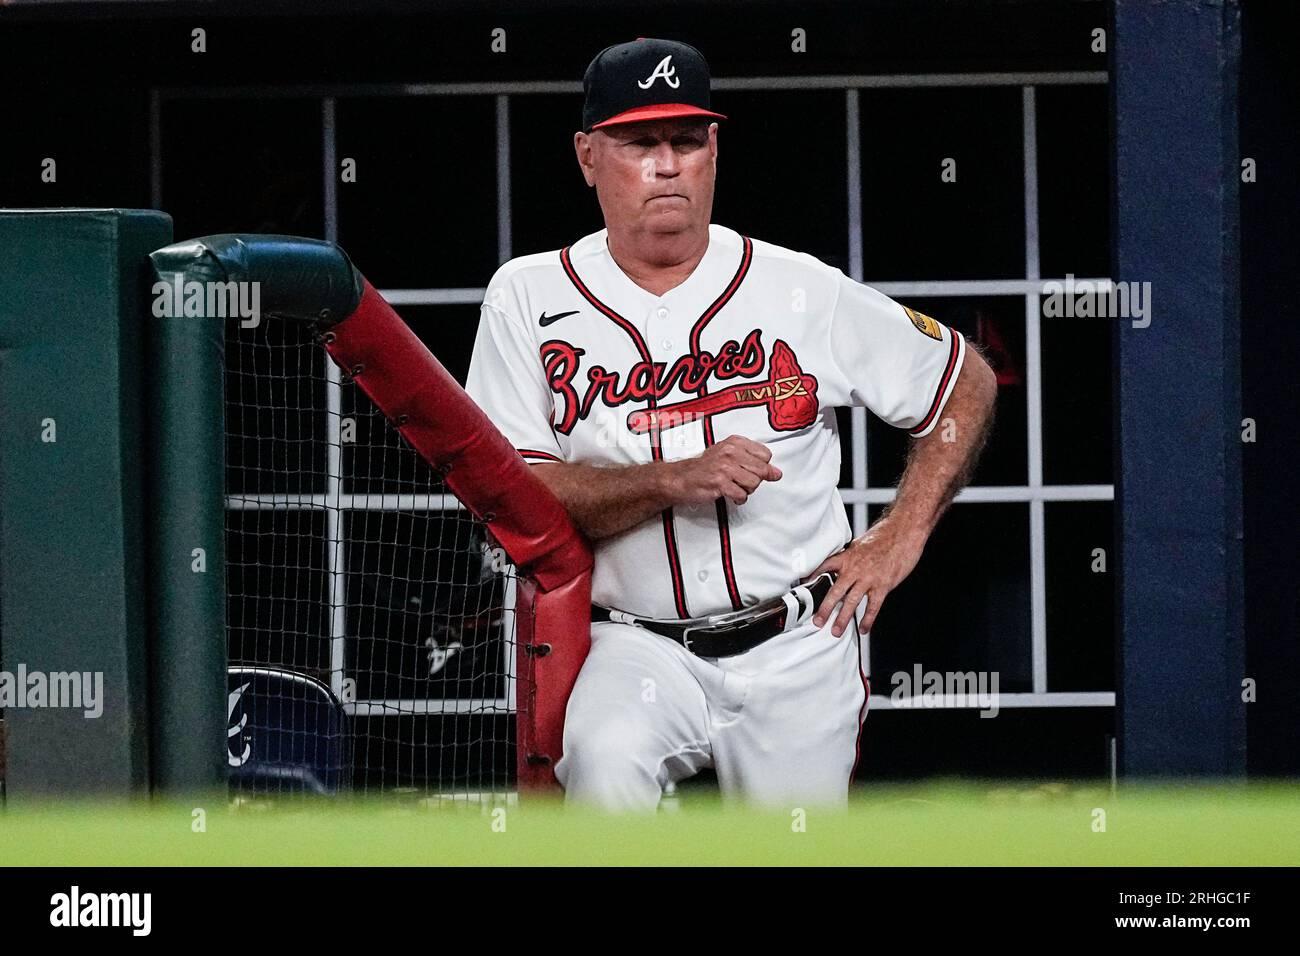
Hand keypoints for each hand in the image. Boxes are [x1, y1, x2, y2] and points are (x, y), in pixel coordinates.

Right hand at [666, 435, 781, 506]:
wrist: (681, 478)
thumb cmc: (705, 467)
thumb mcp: (730, 456)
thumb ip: (754, 462)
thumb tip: (776, 473)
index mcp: (735, 442)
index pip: (765, 454)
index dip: (761, 466)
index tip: (751, 469)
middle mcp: (730, 452)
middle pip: (762, 469)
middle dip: (755, 479)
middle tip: (742, 480)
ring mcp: (725, 467)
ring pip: (754, 483)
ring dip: (746, 490)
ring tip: (735, 487)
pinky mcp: (720, 482)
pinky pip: (742, 495)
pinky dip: (739, 498)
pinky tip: (731, 494)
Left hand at [804, 517, 926, 636]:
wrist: (903, 533)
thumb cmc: (884, 536)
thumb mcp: (860, 544)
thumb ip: (851, 556)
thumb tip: (843, 563)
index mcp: (847, 557)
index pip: (824, 567)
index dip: (812, 576)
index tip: (803, 587)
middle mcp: (855, 568)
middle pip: (835, 591)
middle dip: (825, 608)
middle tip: (817, 622)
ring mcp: (869, 578)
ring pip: (852, 602)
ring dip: (843, 619)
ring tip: (835, 631)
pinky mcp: (883, 585)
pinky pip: (873, 606)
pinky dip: (868, 619)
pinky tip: (864, 629)